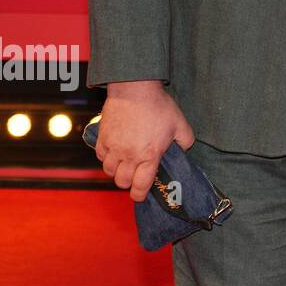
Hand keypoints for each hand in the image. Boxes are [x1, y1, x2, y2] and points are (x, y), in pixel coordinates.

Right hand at [94, 80, 194, 202]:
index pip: (141, 185)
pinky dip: (106, 158)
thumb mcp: (180, 123)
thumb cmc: (159, 106)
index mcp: (149, 155)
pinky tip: (114, 152)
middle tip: (135, 175)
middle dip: (129, 183)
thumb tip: (184, 150)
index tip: (140, 195)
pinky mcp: (102, 139)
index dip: (140, 195)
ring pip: (109, 171)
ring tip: (125, 163)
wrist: (134, 89)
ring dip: (117, 171)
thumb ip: (185, 141)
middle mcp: (129, 156)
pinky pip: (100, 157)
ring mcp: (113, 148)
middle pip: (122, 182)